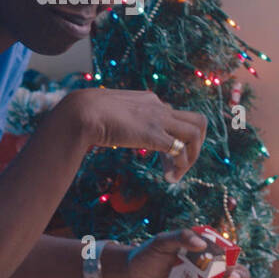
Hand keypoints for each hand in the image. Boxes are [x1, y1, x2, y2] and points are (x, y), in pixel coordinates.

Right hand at [57, 89, 206, 180]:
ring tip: (177, 174)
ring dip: (192, 156)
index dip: (173, 138)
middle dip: (194, 144)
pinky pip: (181, 151)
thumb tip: (108, 130)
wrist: (82, 112)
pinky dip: (180, 166)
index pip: (174, 116)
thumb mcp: (108, 113)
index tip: (163, 156)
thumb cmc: (86, 113)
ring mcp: (159, 119)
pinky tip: (169, 178)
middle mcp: (159, 106)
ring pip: (196, 133)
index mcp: (149, 100)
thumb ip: (118, 119)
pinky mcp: (155, 135)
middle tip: (180, 163)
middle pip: (196, 121)